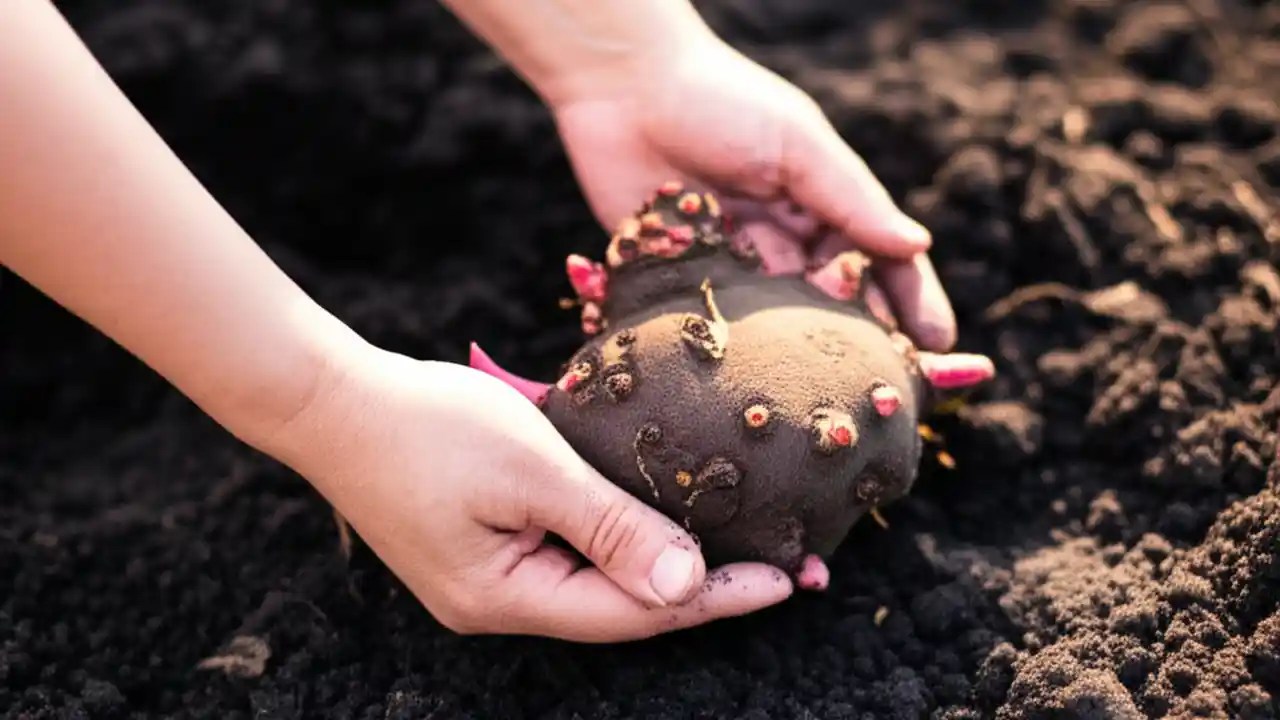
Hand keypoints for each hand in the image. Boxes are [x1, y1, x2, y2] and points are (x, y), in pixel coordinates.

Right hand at [276, 345, 793, 642]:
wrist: (332, 397)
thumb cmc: (428, 425)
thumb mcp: (533, 469)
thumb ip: (612, 527)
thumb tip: (687, 586)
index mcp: (507, 597)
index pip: (634, 612)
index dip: (715, 597)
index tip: (788, 579)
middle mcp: (499, 601)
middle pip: (620, 606)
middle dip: (701, 586)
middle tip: (781, 564)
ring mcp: (488, 574)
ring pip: (598, 580)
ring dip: (664, 560)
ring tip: (738, 544)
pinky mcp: (485, 541)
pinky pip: (570, 552)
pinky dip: (621, 536)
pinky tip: (661, 516)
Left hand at [552, 36, 956, 350]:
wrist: (621, 88)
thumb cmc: (720, 101)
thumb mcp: (797, 144)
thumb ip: (851, 198)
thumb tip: (916, 245)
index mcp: (820, 206)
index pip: (879, 262)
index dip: (911, 302)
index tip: (939, 347)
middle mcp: (781, 242)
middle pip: (833, 305)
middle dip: (863, 346)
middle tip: (888, 390)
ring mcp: (732, 264)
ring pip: (776, 326)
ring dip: (800, 360)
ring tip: (827, 401)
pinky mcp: (679, 280)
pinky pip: (711, 323)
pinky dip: (731, 352)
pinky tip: (750, 386)